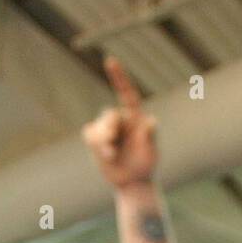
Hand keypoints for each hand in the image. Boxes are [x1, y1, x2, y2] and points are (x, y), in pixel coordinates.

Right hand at [81, 56, 158, 188]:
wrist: (132, 181)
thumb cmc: (145, 165)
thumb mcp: (151, 153)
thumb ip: (149, 137)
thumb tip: (151, 121)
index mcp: (135, 117)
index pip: (126, 93)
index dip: (118, 77)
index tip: (110, 61)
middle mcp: (120, 120)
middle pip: (109, 116)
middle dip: (110, 130)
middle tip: (113, 143)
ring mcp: (107, 129)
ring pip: (98, 127)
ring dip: (103, 142)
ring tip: (111, 155)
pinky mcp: (95, 139)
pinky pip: (89, 134)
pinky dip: (96, 144)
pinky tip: (106, 155)